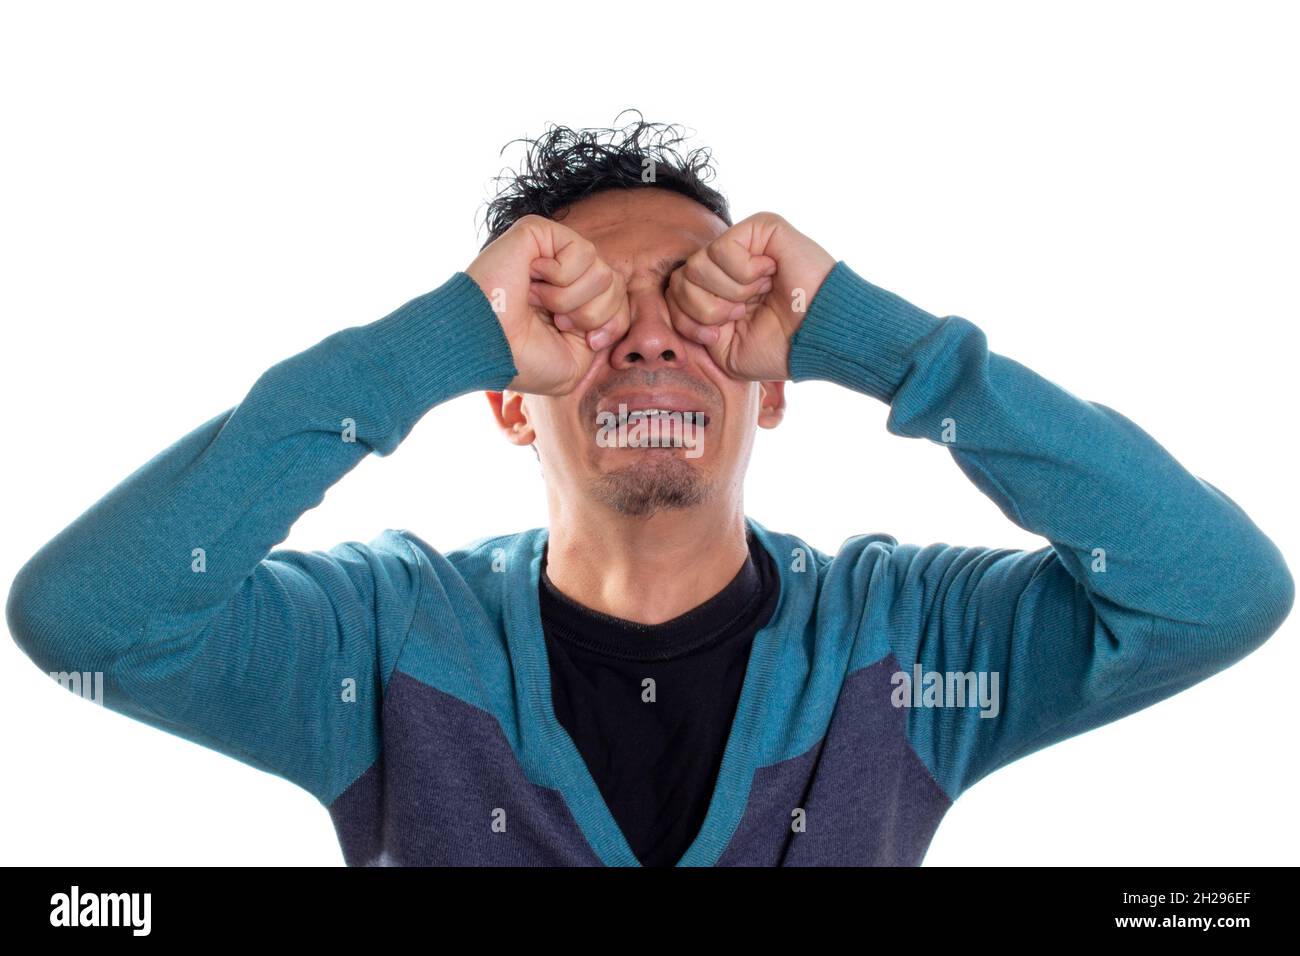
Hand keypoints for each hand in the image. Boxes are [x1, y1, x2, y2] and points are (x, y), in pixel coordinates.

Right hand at [466, 215, 630, 394]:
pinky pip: (582, 252)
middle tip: (553, 321)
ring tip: (537, 303)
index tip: (586, 341)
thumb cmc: (521, 359)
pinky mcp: (538, 232)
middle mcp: (563, 273)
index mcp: (570, 301)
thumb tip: (613, 305)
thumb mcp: (575, 361)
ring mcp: (551, 251)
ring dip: (569, 300)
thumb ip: (604, 331)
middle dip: (590, 315)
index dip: (611, 325)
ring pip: (602, 272)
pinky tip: (530, 281)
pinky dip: (560, 278)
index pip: (619, 301)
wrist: (486, 346)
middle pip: (615, 286)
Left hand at [665, 212, 834, 380]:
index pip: (674, 295)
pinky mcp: (760, 228)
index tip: (717, 334)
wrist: (819, 338)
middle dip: (705, 308)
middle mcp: (727, 266)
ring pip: (697, 264)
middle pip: (680, 279)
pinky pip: (722, 249)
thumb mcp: (724, 351)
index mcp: (719, 293)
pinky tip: (769, 274)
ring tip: (757, 295)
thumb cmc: (781, 348)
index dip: (687, 320)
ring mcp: (743, 245)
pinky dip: (743, 273)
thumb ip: (693, 326)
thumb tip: (677, 294)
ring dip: (728, 292)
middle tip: (740, 313)